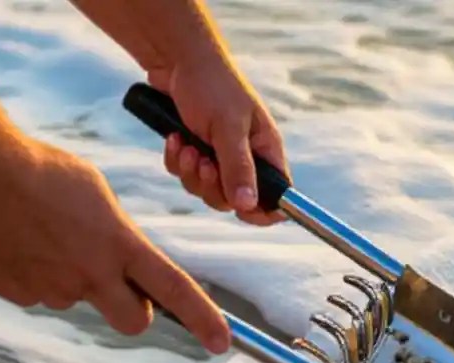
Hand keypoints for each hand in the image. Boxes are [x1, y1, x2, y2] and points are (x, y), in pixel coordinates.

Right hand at [0, 139, 229, 353]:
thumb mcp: (95, 192)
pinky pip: (37, 292)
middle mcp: (90, 274)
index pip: (173, 288)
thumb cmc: (39, 169)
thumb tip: (119, 258)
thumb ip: (116, 233)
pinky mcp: (17, 294)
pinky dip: (33, 274)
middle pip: (133, 321)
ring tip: (43, 234)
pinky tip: (17, 241)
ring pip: (75, 297)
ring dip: (69, 277)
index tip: (222, 342)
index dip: (203, 318)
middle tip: (117, 285)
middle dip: (133, 310)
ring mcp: (52, 288)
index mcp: (118, 243)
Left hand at [148, 57, 288, 225]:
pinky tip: (175, 138)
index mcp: (266, 151)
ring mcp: (219, 156)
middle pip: (235, 201)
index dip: (264, 211)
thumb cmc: (211, 85)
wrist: (175, 60)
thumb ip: (238, 167)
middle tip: (204, 161)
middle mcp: (246, 158)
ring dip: (191, 173)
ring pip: (205, 191)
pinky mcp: (196, 152)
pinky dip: (177, 161)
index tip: (243, 211)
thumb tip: (248, 205)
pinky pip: (185, 176)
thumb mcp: (227, 127)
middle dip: (213, 186)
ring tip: (186, 145)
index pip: (278, 195)